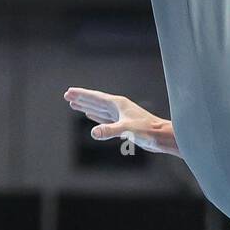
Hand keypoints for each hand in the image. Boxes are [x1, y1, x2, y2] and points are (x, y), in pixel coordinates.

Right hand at [63, 87, 179, 155]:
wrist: (162, 137)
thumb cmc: (147, 131)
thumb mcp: (127, 130)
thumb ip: (109, 131)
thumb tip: (94, 133)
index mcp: (118, 104)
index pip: (95, 97)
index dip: (82, 95)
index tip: (69, 92)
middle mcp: (118, 108)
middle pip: (95, 101)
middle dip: (81, 99)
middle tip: (67, 96)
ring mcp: (121, 116)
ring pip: (99, 110)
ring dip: (87, 107)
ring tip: (74, 105)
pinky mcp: (124, 125)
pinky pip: (106, 118)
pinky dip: (96, 117)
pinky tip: (91, 116)